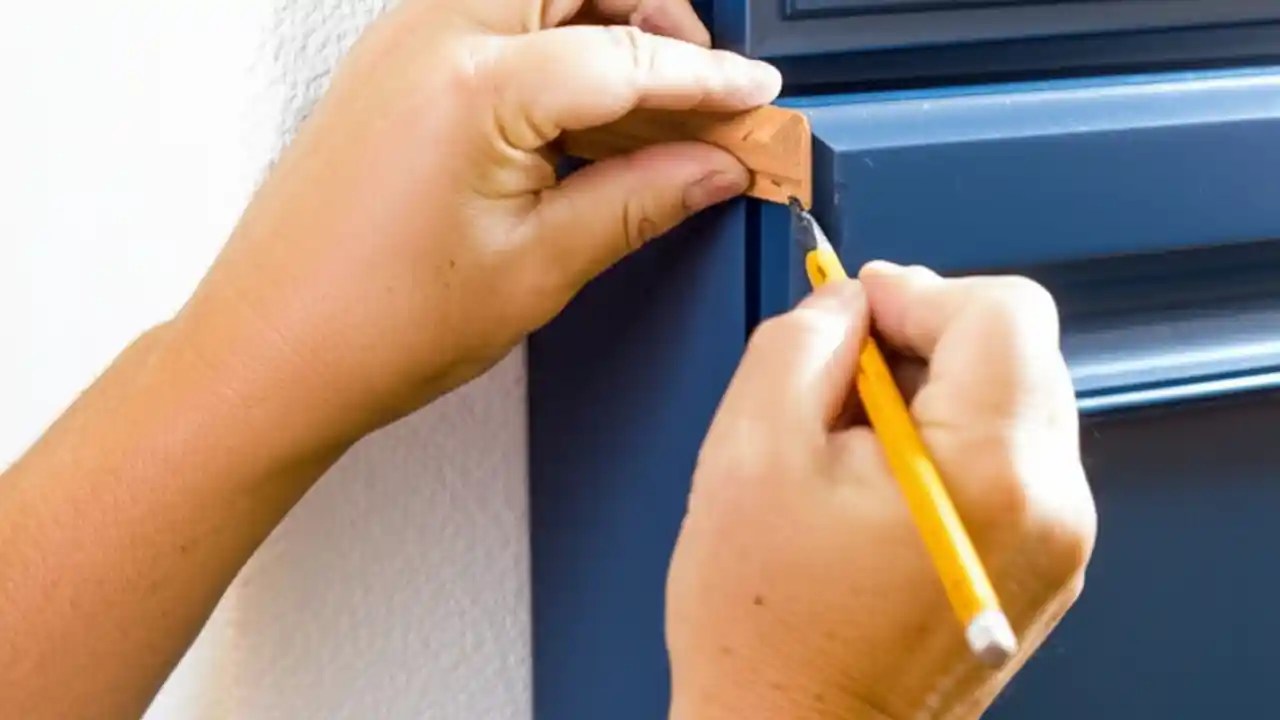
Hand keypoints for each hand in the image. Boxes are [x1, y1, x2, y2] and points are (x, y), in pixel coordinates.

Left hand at [173, 0, 781, 448]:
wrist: (271, 354)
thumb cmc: (371, 325)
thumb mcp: (537, 267)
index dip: (709, 80)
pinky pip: (491, 24)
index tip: (756, 99)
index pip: (630, 55)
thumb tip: (712, 168)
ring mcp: (400, 45)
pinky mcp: (388, 69)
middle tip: (704, 86)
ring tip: (650, 111)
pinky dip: (551, 51)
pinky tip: (581, 119)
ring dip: (603, 28)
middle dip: (656, 16)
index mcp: (476, 83)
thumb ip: (640, 201)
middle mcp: (430, 37)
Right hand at [666, 263, 1096, 719]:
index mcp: (993, 471)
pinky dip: (947, 447)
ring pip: (1011, 404)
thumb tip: (845, 302)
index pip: (1003, 310)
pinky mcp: (1038, 568)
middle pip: (1016, 352)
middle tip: (839, 385)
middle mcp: (1052, 507)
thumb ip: (802, 342)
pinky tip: (878, 489)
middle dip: (923, 344)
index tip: (856, 315)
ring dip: (932, 396)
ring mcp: (1055, 545)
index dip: (916, 293)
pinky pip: (1008, 463)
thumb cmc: (767, 629)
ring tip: (850, 451)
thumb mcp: (749, 451)